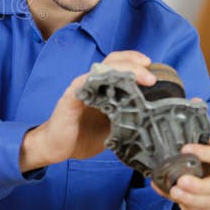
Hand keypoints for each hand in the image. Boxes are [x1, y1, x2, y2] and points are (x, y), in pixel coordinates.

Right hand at [20, 51, 156, 171]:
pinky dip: (97, 81)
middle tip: (152, 77)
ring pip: (101, 70)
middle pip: (112, 62)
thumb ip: (127, 117)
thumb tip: (154, 117)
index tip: (152, 68)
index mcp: (102, 89)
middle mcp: (91, 84)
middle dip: (133, 64)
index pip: (118, 66)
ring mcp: (80, 89)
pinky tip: (111, 83)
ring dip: (122, 71)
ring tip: (140, 79)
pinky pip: (83, 84)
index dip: (135, 62)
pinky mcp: (70, 98)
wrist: (55, 147)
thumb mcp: (113, 127)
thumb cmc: (82, 136)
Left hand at [152, 137, 209, 209]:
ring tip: (174, 192)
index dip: (205, 152)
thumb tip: (163, 149)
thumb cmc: (205, 162)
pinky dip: (182, 201)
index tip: (185, 149)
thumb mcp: (202, 151)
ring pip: (208, 199)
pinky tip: (172, 195)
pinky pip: (197, 207)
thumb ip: (189, 150)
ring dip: (189, 197)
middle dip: (199, 185)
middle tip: (181, 181)